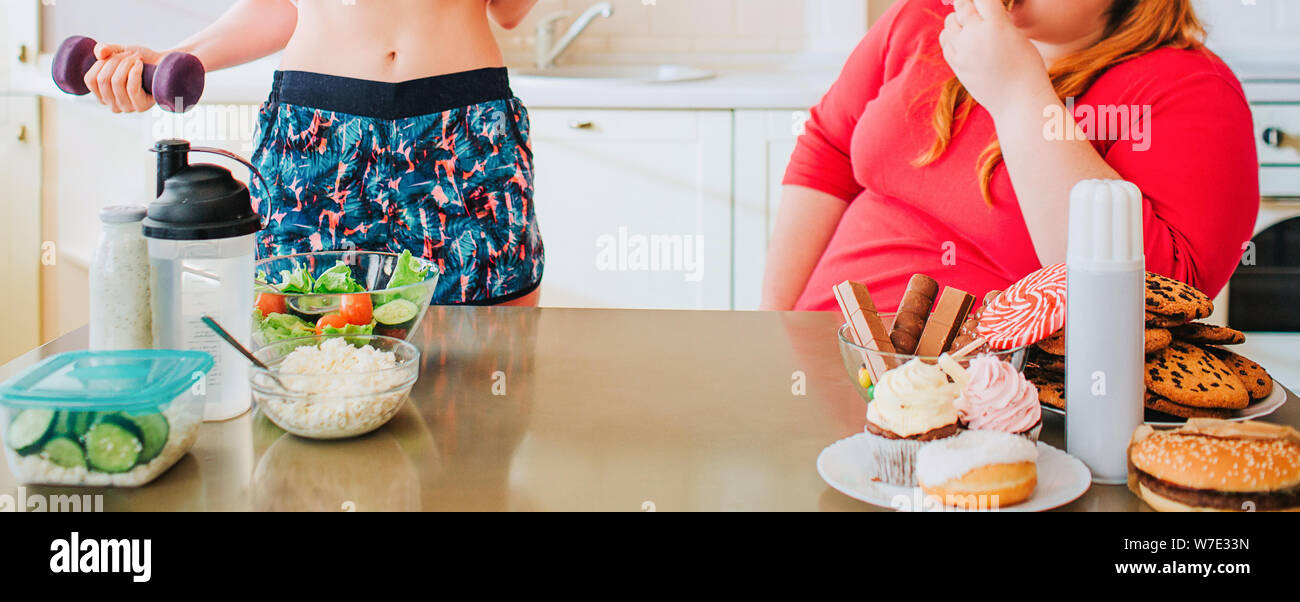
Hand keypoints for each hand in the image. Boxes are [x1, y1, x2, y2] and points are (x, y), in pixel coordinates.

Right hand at [83, 43, 164, 112]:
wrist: (164, 65)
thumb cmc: (140, 60)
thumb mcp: (118, 51)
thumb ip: (104, 49)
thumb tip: (100, 52)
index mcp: (102, 95)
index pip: (90, 79)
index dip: (101, 63)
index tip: (115, 54)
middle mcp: (112, 105)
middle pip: (103, 80)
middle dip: (115, 61)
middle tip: (129, 55)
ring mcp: (126, 108)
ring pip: (117, 82)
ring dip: (126, 64)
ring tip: (136, 59)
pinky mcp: (141, 106)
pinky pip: (131, 88)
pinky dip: (135, 71)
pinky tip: (140, 65)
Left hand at [938, 0, 1053, 121]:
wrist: (1018, 101)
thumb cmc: (1027, 68)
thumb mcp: (1018, 37)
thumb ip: (999, 22)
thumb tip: (982, 15)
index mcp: (997, 25)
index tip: (985, 1)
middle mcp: (976, 35)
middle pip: (962, 6)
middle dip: (967, 3)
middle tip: (973, 6)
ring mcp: (963, 51)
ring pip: (949, 23)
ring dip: (956, 18)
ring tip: (966, 22)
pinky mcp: (956, 65)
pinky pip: (945, 43)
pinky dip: (950, 36)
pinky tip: (960, 38)